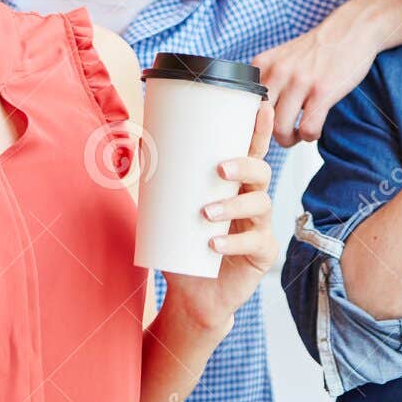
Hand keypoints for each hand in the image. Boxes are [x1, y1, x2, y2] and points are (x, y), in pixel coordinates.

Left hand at [161, 101, 278, 334]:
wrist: (192, 296)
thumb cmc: (184, 247)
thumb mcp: (168, 211)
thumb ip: (158, 180)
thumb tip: (139, 142)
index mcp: (236, 185)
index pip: (251, 151)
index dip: (259, 129)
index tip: (259, 105)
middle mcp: (253, 201)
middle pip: (262, 172)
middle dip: (245, 165)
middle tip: (219, 168)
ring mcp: (261, 228)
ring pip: (260, 204)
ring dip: (233, 204)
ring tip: (206, 213)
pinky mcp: (262, 255)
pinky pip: (255, 243)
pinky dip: (233, 242)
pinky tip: (214, 244)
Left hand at [254, 16, 384, 147]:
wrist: (351, 29)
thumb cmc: (319, 48)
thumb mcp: (283, 56)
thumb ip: (268, 77)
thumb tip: (257, 109)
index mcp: (264, 64)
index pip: (245, 103)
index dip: (254, 122)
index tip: (264, 128)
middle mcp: (278, 72)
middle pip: (261, 120)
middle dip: (270, 134)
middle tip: (283, 134)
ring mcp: (300, 82)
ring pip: (281, 130)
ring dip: (291, 139)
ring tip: (300, 134)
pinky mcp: (322, 92)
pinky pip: (308, 128)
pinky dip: (310, 136)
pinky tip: (315, 128)